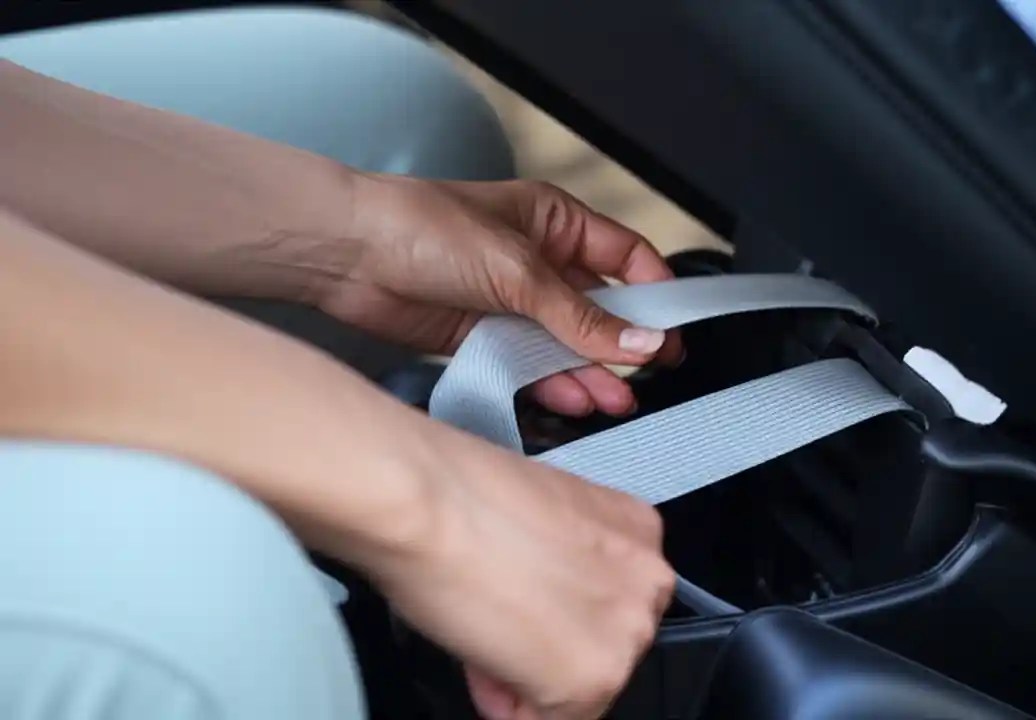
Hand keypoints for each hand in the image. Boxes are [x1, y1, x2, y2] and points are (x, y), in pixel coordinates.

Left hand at [319, 175, 682, 416]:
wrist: (346, 254)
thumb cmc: (421, 227)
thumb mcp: (518, 269)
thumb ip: (581, 315)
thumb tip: (640, 341)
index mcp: (556, 221)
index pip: (627, 257)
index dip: (655, 292)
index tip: (675, 331)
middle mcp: (537, 259)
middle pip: (599, 307)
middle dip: (625, 342)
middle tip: (652, 374)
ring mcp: (510, 299)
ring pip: (565, 341)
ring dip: (590, 370)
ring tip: (616, 401)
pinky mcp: (481, 334)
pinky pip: (529, 363)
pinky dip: (551, 382)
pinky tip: (573, 399)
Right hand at [370, 423, 675, 719]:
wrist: (425, 503)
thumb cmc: (460, 494)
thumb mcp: (540, 520)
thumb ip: (565, 564)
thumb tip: (546, 599)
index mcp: (639, 532)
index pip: (607, 603)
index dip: (553, 614)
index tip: (521, 609)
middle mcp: (648, 581)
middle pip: (599, 646)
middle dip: (544, 647)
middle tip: (494, 623)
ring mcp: (626, 634)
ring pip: (580, 688)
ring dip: (528, 676)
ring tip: (484, 632)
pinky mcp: (592, 680)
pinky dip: (512, 708)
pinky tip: (483, 658)